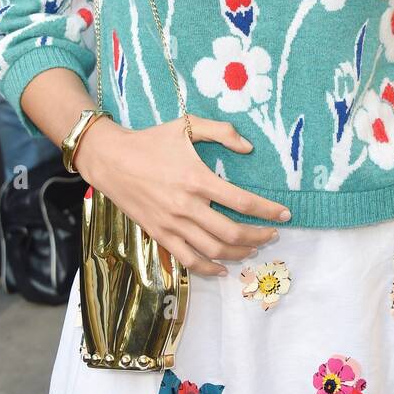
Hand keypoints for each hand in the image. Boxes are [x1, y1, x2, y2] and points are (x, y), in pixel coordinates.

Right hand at [78, 114, 291, 275]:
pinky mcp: (159, 234)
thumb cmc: (150, 140)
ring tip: (254, 249)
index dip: (267, 211)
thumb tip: (249, 148)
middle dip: (259, 236)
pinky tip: (223, 268)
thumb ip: (221, 132)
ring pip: (213, 250)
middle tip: (273, 234)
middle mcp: (186, 206)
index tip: (284, 214)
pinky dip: (209, 268)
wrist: (110, 159)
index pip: (242, 201)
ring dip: (239, 253)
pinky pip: (188, 259)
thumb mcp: (186, 125)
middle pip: (232, 232)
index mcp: (197, 179)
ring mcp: (172, 224)